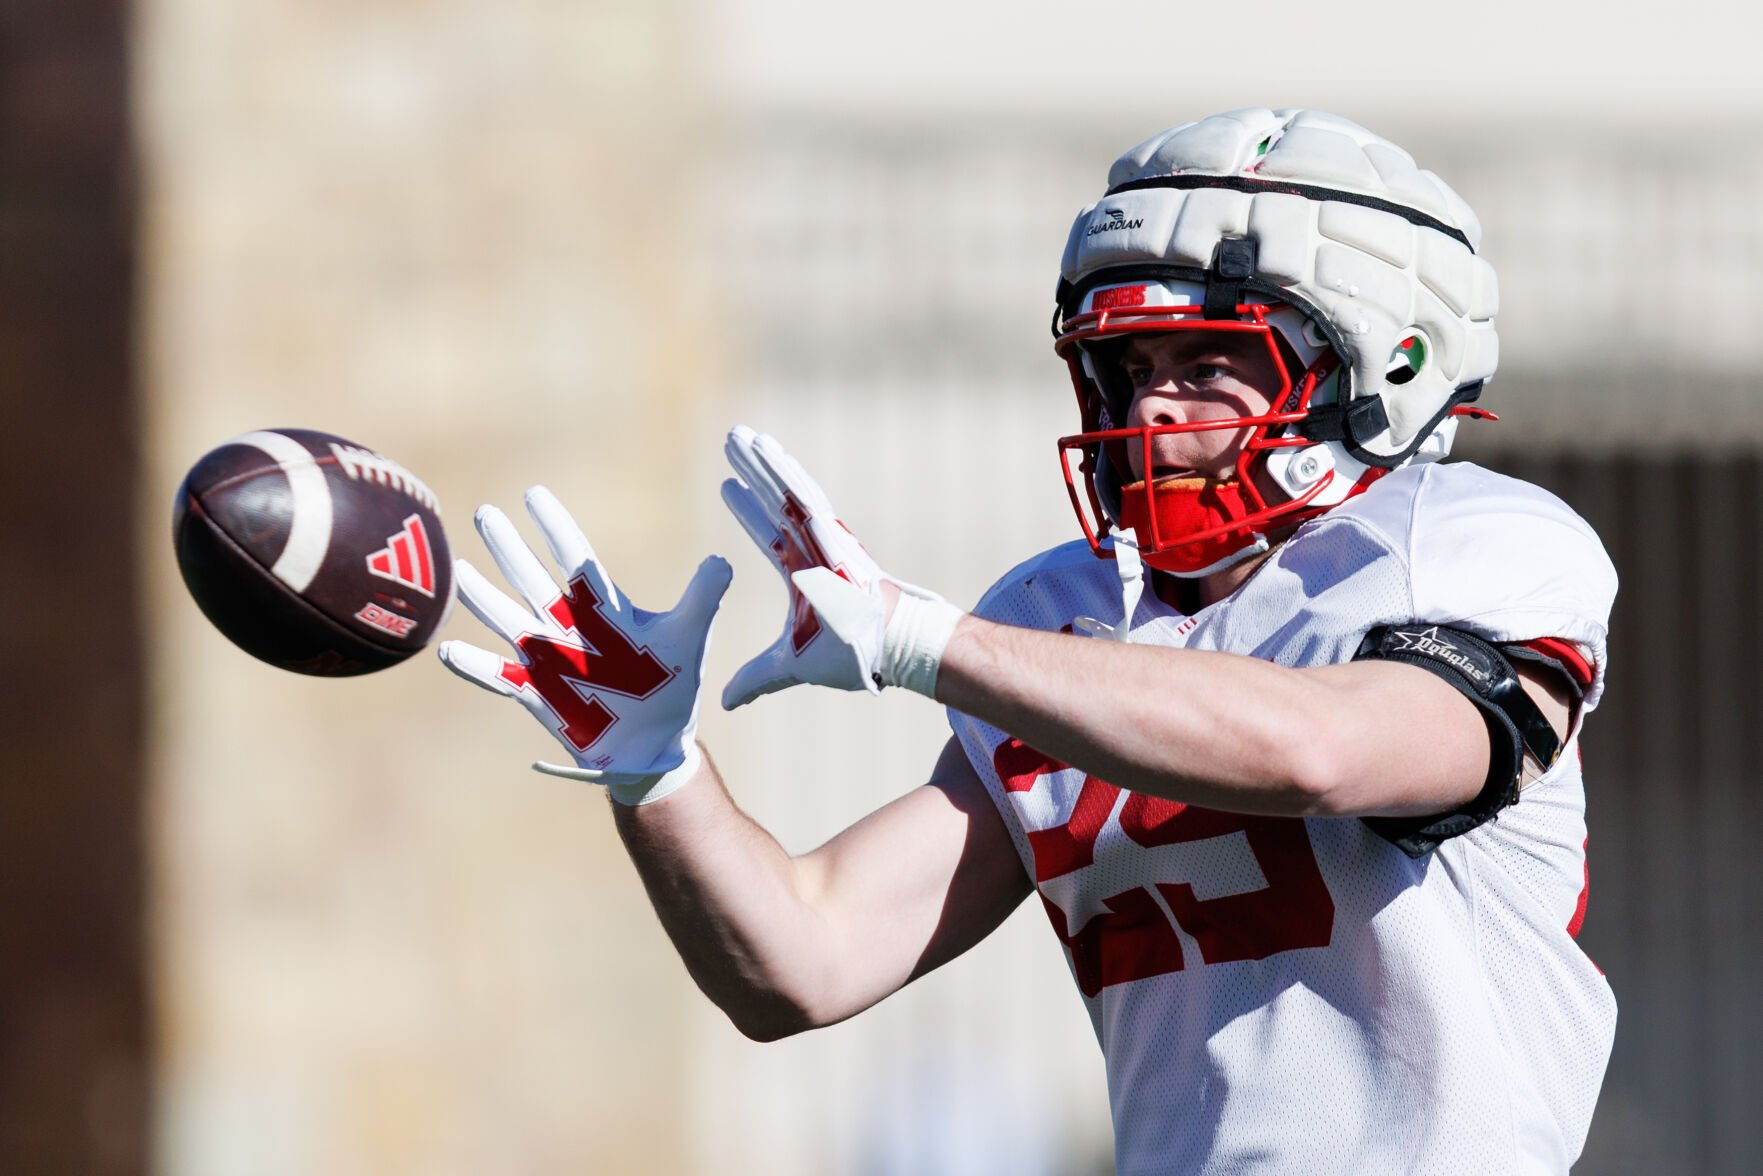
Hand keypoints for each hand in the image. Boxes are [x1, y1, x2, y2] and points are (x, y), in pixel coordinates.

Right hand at [438, 486, 730, 804]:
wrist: (657, 742)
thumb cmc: (674, 685)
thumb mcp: (689, 638)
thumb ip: (701, 600)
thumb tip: (723, 561)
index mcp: (605, 608)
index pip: (576, 559)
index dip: (555, 529)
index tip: (533, 493)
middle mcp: (570, 627)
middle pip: (533, 580)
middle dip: (509, 549)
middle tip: (484, 513)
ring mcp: (550, 659)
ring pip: (509, 620)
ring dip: (483, 598)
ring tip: (457, 571)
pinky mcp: (539, 694)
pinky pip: (501, 676)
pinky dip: (477, 665)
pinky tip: (449, 651)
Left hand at [720, 426, 961, 706]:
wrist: (895, 649)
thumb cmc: (854, 654)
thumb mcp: (791, 666)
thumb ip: (758, 678)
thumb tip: (727, 702)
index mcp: (804, 571)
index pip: (767, 533)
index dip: (747, 509)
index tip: (726, 485)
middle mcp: (814, 547)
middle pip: (774, 500)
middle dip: (753, 470)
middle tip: (731, 439)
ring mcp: (826, 538)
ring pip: (787, 490)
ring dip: (763, 462)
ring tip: (740, 434)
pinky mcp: (836, 535)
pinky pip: (807, 496)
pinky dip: (787, 473)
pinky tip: (769, 449)